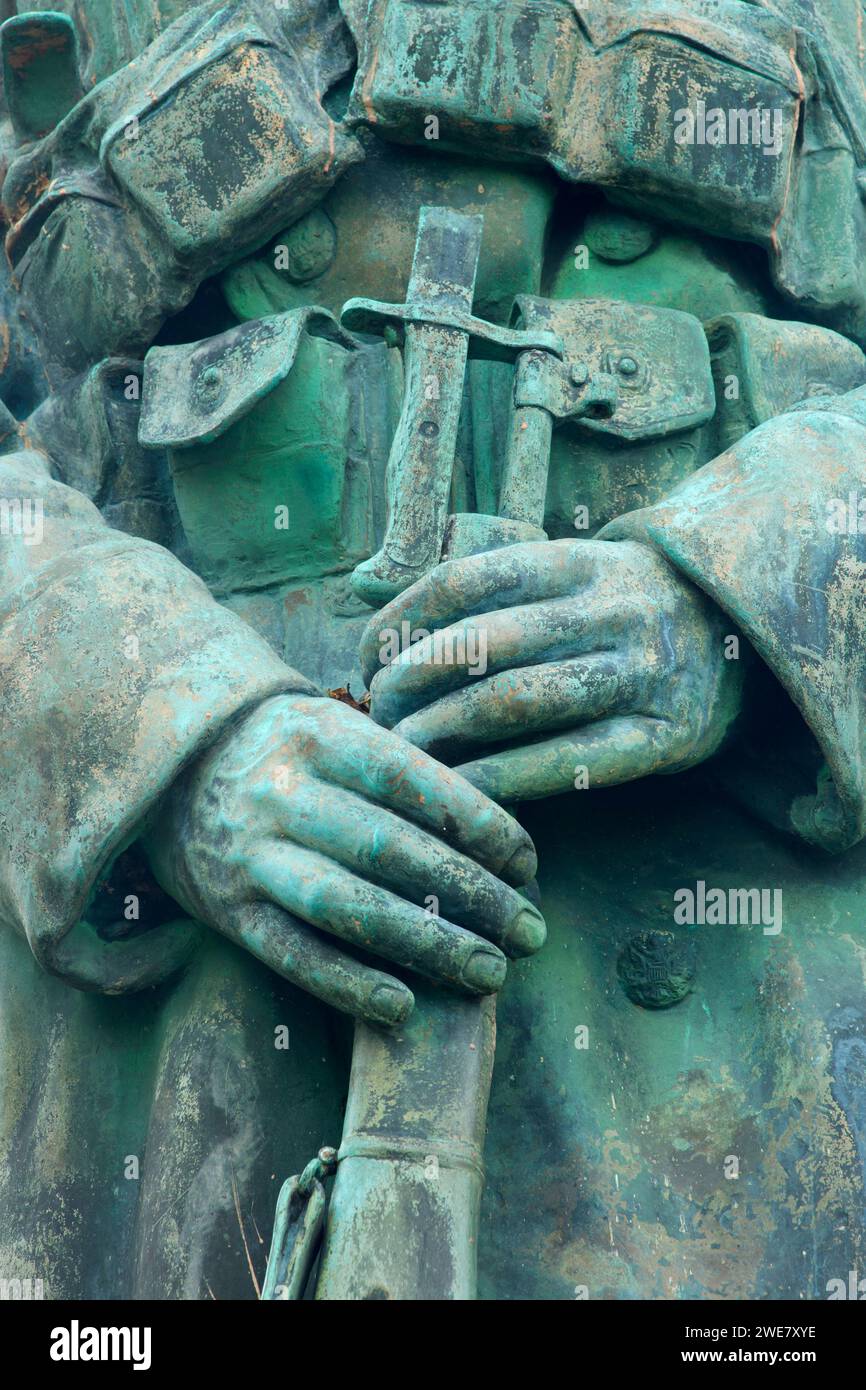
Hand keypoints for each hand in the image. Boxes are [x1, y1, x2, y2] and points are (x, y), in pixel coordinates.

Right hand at [142, 694, 543, 1025]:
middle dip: (472, 897)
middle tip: (531, 933)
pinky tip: (404, 1008)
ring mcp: (249, 854)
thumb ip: (408, 778)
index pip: (414, 783)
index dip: (479, 827)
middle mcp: (281, 792)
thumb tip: (504, 850)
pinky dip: (348, 983)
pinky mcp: (226, 909)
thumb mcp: (341, 735)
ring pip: (346, 905)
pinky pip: (291, 953)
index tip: (528, 866)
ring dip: (426, 945)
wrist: (176, 768)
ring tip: (490, 974)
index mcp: (321, 736)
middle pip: (389, 849)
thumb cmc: (293, 754)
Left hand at [360, 539, 742, 802]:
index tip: (366, 659)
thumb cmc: (620, 609)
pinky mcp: (663, 737)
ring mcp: (641, 675)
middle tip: (378, 712)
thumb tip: (372, 613)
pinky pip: (568, 763)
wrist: (737, 636)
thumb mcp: (571, 572)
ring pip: (518, 703)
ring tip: (404, 752)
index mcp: (579, 561)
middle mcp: (612, 610)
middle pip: (482, 644)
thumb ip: (493, 589)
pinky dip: (503, 779)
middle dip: (411, 683)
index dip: (401, 622)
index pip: (465, 581)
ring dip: (444, 733)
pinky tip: (461, 789)